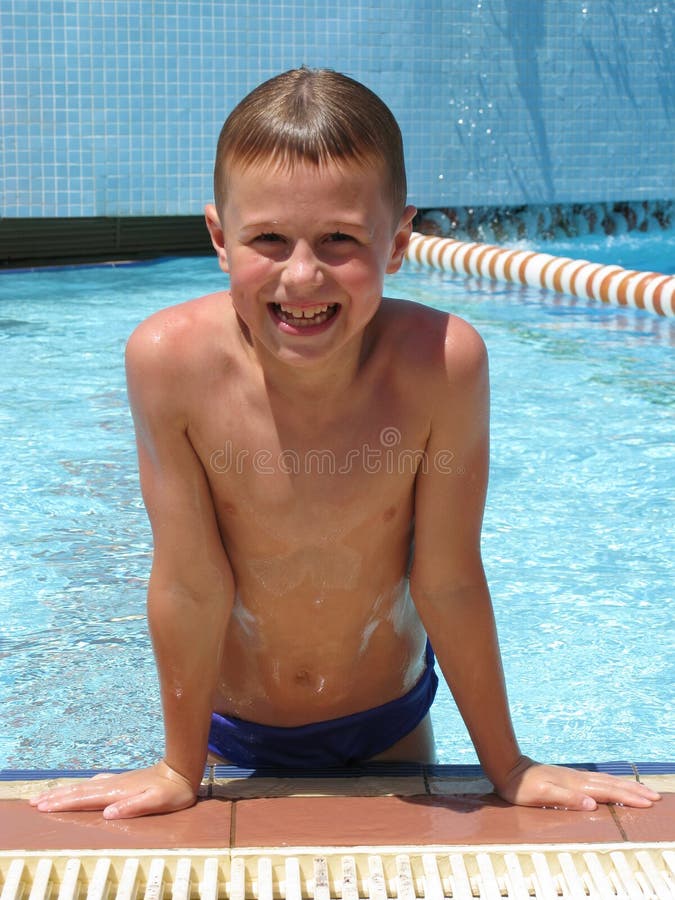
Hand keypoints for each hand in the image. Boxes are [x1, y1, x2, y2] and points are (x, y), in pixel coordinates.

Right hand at [30, 760, 196, 819]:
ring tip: (47, 795)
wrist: (181, 770)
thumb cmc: (172, 791)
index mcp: (117, 792)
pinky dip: (80, 788)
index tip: (43, 806)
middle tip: (34, 802)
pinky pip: (94, 785)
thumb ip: (133, 806)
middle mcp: (113, 785)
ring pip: (84, 787)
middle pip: (79, 791)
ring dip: (64, 791)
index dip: (63, 803)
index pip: (84, 799)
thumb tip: (108, 813)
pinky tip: (79, 788)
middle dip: (56, 797)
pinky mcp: (122, 782)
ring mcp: (116, 782)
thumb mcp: (157, 801)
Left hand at [495, 755, 660, 810]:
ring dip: (626, 786)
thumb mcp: (541, 796)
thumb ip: (566, 799)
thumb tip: (592, 804)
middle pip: (612, 785)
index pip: (607, 792)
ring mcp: (575, 777)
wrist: (509, 769)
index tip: (647, 802)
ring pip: (606, 781)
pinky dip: (612, 783)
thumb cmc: (522, 787)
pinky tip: (614, 785)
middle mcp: (578, 779)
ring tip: (643, 790)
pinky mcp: (570, 778)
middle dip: (634, 791)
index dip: (628, 798)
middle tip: (655, 797)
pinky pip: (598, 781)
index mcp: (575, 785)